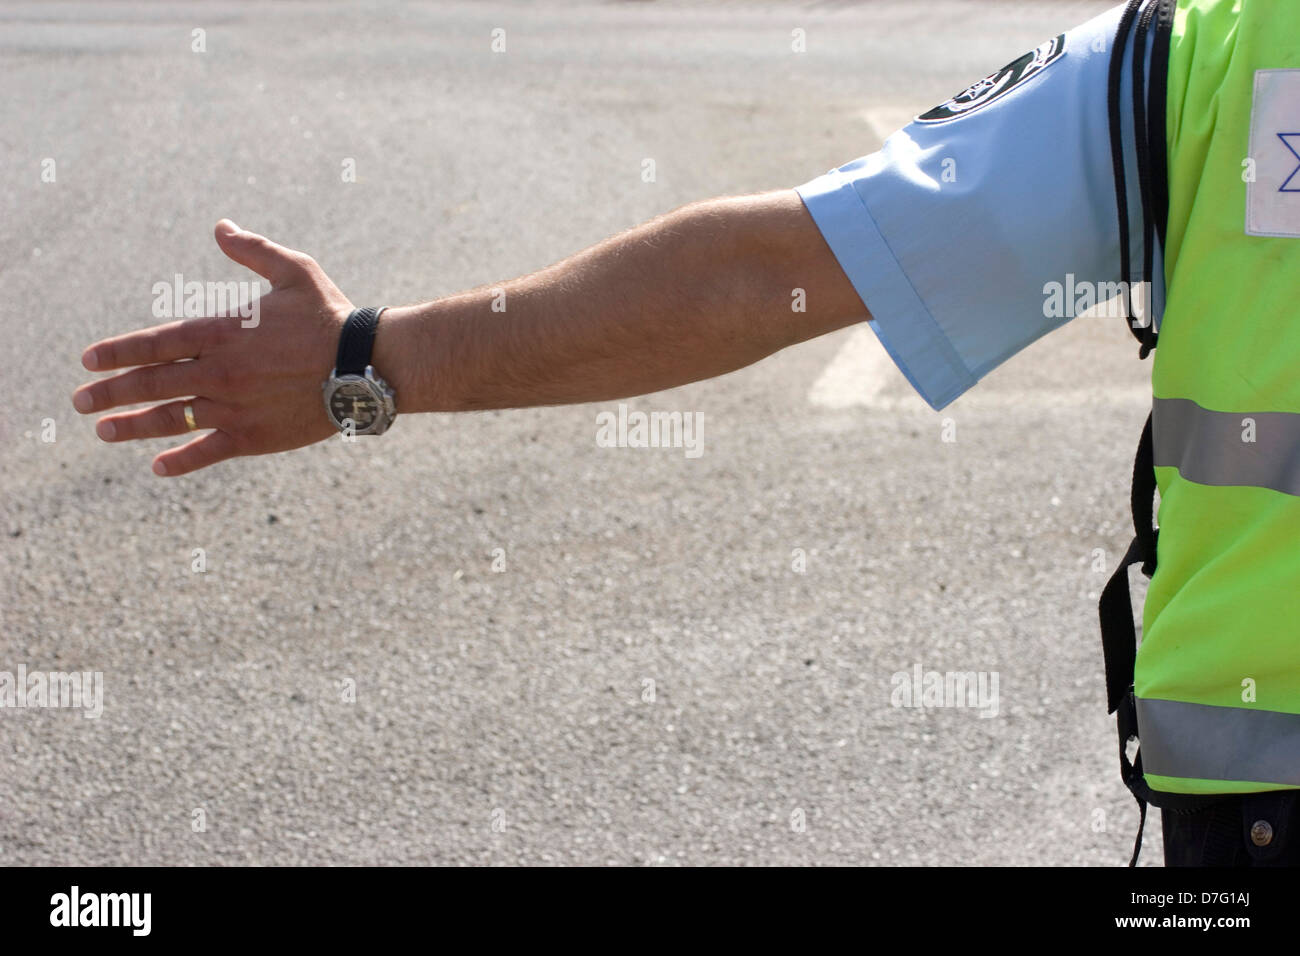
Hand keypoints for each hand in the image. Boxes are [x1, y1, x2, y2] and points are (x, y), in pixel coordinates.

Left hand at [73, 221, 352, 475]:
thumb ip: (252, 251)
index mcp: (223, 332)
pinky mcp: (255, 437)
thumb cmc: (332, 316)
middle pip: (151, 384)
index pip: (155, 344)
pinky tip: (157, 466)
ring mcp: (235, 408)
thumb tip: (220, 228)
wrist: (367, 364)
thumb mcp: (294, 271)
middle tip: (80, 401)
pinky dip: (181, 460)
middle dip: (110, 393)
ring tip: (104, 432)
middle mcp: (220, 372)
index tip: (88, 360)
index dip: (118, 352)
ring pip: (170, 420)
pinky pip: (208, 451)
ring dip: (131, 427)